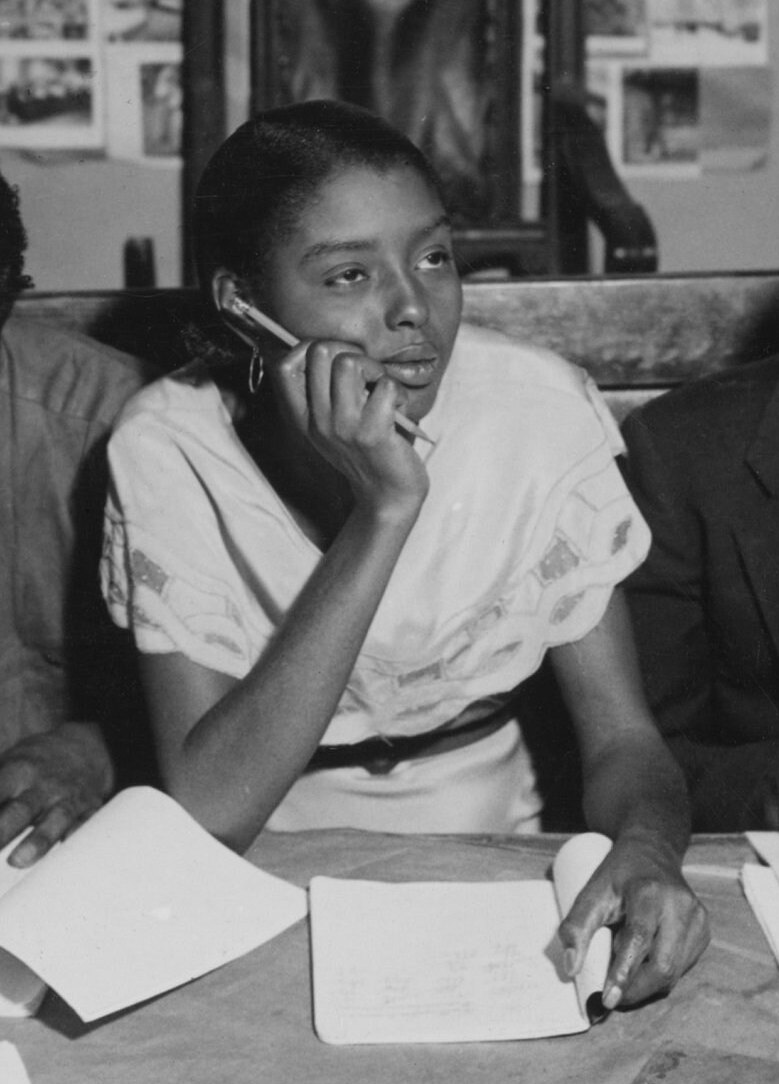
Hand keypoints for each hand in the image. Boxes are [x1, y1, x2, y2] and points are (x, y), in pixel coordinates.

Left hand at [0, 723, 112, 867]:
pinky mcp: (87, 813)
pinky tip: (65, 854)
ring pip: (54, 822)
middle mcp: (42, 787)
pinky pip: (85, 828)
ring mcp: (67, 800)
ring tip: (17, 861)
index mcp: (19, 771)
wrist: (89, 747)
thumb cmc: (35, 762)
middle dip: (0, 831)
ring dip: (36, 841)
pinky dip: (75, 840)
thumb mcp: (8, 763)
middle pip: (20, 810)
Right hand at [273, 339, 429, 514]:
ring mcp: (343, 427)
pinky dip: (399, 391)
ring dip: (374, 368)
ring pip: (349, 362)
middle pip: (319, 351)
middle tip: (367, 373)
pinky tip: (399, 409)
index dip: (307, 347)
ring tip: (382, 389)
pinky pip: (386, 385)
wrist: (387, 497)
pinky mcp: (372, 432)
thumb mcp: (335, 426)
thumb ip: (328, 394)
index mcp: (305, 419)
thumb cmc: (368, 454)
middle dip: (350, 350)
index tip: (334, 357)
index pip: (284, 368)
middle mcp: (318, 422)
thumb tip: (336, 348)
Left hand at [558, 835, 708, 1009]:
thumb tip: (571, 969)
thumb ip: (576, 928)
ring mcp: (697, 917)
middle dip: (636, 988)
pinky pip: (682, 966)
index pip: (639, 939)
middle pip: (663, 965)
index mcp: (649, 892)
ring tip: (626, 968)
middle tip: (612, 995)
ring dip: (647, 983)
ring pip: (674, 972)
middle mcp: (679, 905)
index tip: (607, 999)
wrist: (651, 851)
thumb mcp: (591, 892)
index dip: (623, 973)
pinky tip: (644, 960)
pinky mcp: (704, 929)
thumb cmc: (617, 875)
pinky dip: (660, 974)